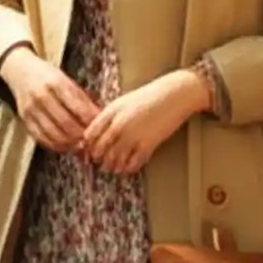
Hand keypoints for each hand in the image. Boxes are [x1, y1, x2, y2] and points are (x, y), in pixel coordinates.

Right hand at [0, 46, 100, 152]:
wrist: (20, 72)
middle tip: (93, 143)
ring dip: (70, 144)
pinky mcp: (25, 120)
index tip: (102, 129)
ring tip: (82, 148)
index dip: (91, 121)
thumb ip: (82, 99)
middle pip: (66, 123)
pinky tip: (66, 147)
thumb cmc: (50, 77)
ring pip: (54, 134)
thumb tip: (101, 118)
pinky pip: (42, 138)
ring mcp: (31, 109)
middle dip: (82, 136)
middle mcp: (42, 96)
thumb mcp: (67, 80)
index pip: (77, 106)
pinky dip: (56, 146)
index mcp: (56, 82)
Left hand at [82, 70, 210, 173]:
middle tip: (101, 163)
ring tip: (114, 168)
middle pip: (100, 149)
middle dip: (98, 159)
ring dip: (113, 166)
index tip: (90, 150)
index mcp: (111, 112)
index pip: (90, 134)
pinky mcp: (147, 144)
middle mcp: (119, 124)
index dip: (88, 145)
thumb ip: (109, 116)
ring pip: (114, 160)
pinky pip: (132, 164)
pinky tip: (129, 168)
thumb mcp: (123, 102)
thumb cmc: (149, 96)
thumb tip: (99, 133)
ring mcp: (132, 135)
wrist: (174, 94)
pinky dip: (128, 168)